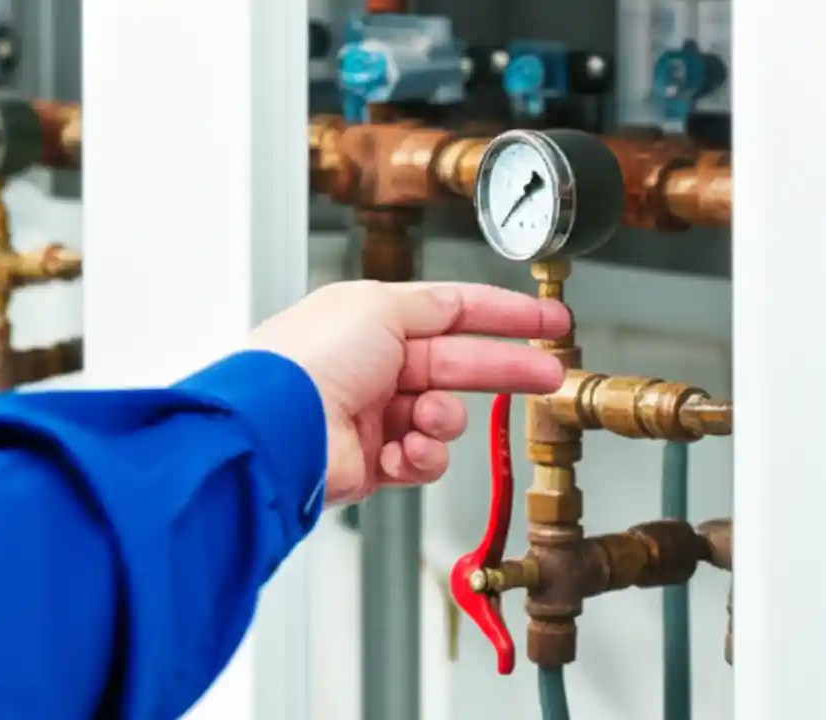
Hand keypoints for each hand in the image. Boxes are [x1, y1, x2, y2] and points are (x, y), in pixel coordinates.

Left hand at [248, 281, 569, 504]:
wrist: (278, 429)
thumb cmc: (311, 359)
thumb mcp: (380, 306)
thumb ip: (429, 306)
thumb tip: (456, 305)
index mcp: (369, 320)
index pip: (450, 312)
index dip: (503, 316)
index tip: (546, 322)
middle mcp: (369, 365)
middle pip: (456, 364)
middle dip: (505, 369)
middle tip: (546, 374)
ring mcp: (370, 415)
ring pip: (442, 417)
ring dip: (445, 419)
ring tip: (429, 417)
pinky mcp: (369, 461)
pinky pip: (421, 459)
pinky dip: (421, 455)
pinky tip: (405, 449)